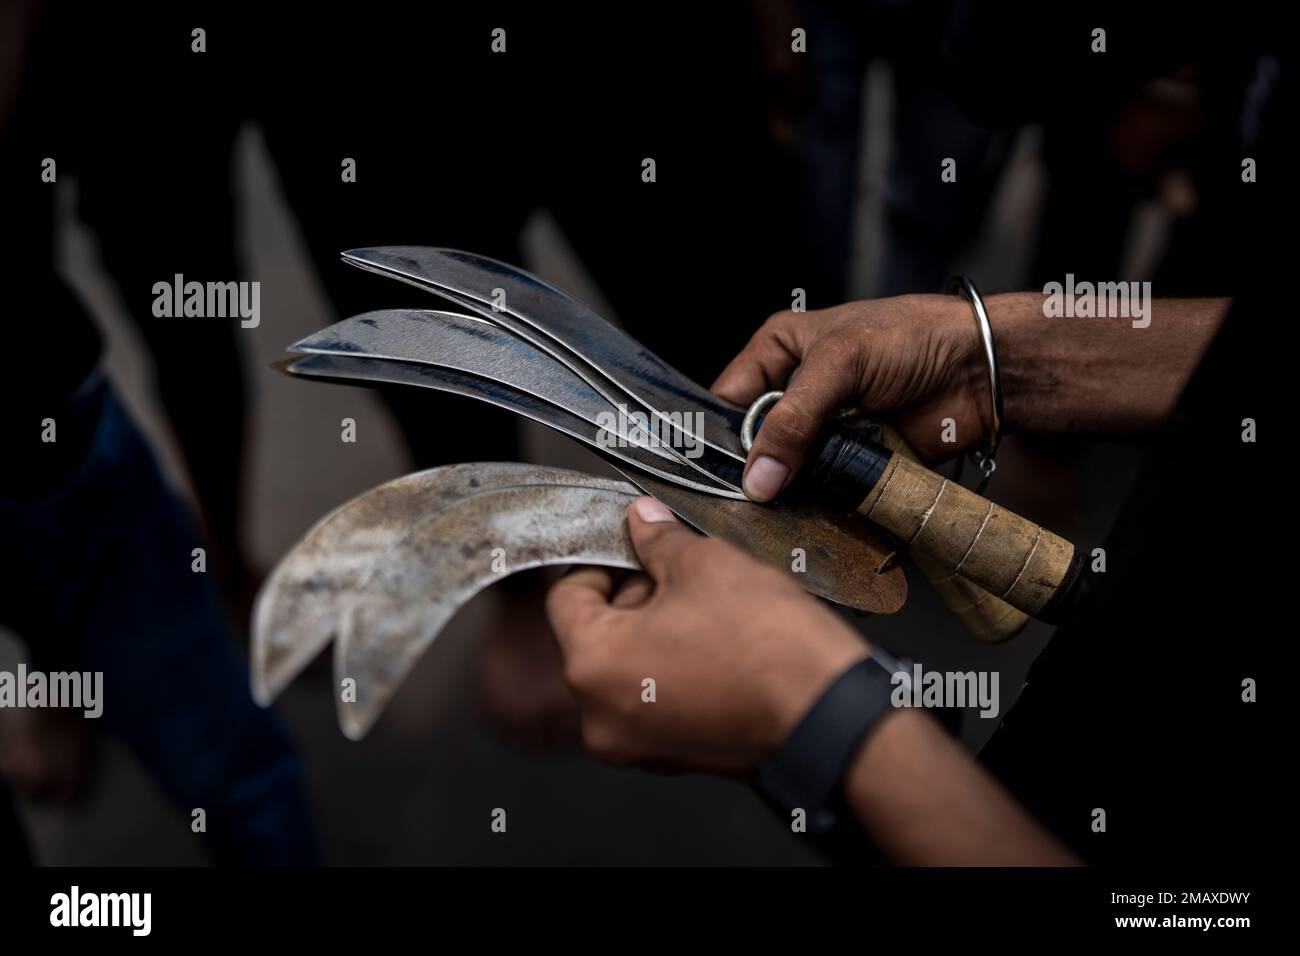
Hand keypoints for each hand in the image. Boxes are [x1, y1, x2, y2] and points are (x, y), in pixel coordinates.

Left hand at [546, 498, 867, 775]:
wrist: (830, 718)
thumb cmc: (768, 648)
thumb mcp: (706, 566)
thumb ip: (659, 541)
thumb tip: (642, 521)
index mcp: (593, 665)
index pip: (566, 597)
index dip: (600, 561)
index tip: (632, 548)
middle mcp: (601, 717)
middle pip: (596, 637)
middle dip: (635, 598)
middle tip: (680, 573)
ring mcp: (638, 746)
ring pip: (628, 670)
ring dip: (657, 633)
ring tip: (709, 610)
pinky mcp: (675, 758)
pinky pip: (657, 701)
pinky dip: (676, 670)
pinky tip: (719, 647)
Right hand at [711, 295, 983, 499]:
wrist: (982, 371)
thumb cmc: (911, 340)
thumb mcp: (839, 365)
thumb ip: (793, 421)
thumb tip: (757, 479)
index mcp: (779, 353)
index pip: (728, 401)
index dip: (717, 438)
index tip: (711, 477)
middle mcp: (796, 394)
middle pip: (756, 445)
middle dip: (753, 474)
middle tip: (741, 508)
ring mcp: (825, 432)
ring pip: (789, 474)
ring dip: (787, 496)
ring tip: (771, 523)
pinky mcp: (853, 463)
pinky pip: (825, 493)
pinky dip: (821, 509)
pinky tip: (810, 527)